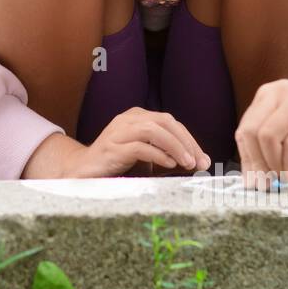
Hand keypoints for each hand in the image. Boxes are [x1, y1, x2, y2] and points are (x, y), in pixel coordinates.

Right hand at [64, 107, 211, 178]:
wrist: (83, 171)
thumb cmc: (118, 164)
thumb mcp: (146, 156)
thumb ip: (168, 154)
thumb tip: (200, 161)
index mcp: (137, 116)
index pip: (170, 122)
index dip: (189, 139)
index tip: (203, 159)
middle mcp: (127, 119)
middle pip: (164, 122)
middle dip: (186, 142)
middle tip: (200, 162)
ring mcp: (118, 132)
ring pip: (153, 130)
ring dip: (175, 146)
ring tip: (187, 163)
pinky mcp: (111, 148)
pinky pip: (139, 147)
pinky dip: (157, 155)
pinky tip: (169, 165)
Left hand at [234, 79, 287, 189]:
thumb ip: (270, 150)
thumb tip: (251, 178)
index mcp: (269, 95)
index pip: (244, 130)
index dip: (246, 159)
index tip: (253, 181)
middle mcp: (279, 92)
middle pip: (251, 132)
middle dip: (256, 164)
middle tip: (265, 185)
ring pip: (267, 136)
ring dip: (272, 165)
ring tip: (283, 180)